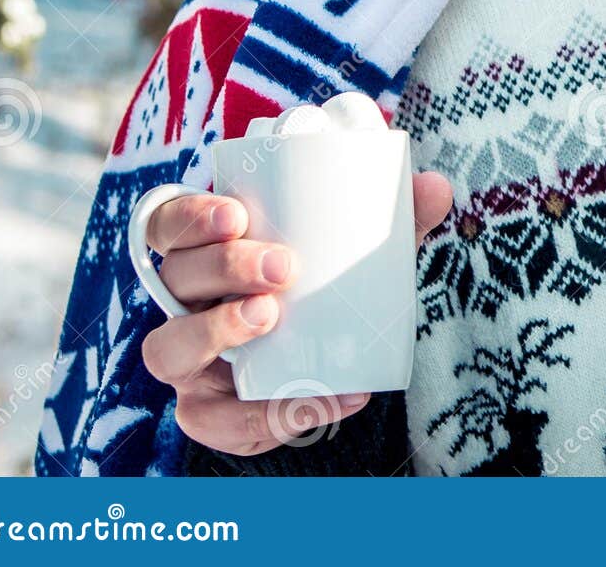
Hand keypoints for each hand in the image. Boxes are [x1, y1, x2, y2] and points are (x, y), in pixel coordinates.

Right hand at [142, 171, 453, 457]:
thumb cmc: (324, 289)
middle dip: (223, 267)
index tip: (236, 213)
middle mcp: (183, 302)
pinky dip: (271, 412)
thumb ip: (394, 218)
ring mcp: (187, 358)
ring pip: (168, 347)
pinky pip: (218, 418)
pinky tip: (324, 398)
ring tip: (270, 318)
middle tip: (282, 267)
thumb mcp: (356, 251)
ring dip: (216, 330)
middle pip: (175, 276)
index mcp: (206, 250)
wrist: (318, 367)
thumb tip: (437, 187)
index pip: (170, 223)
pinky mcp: (205, 411)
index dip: (192, 216)